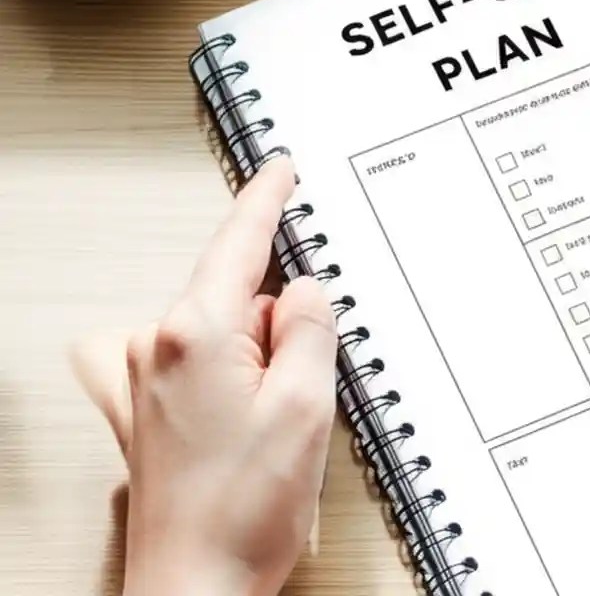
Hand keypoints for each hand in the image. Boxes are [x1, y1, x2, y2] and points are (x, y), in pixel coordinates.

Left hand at [72, 158, 336, 595]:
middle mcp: (158, 349)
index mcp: (195, 336)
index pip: (238, 241)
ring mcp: (147, 381)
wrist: (194, 586)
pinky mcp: (150, 410)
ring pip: (226, 331)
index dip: (266, 198)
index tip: (280, 168)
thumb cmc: (240, 512)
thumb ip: (309, 329)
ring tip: (281, 423)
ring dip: (263, 357)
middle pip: (238, 291)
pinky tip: (250, 418)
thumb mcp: (305, 407)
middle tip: (308, 381)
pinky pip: (203, 364)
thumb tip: (304, 291)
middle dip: (282, 320)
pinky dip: (237, 375)